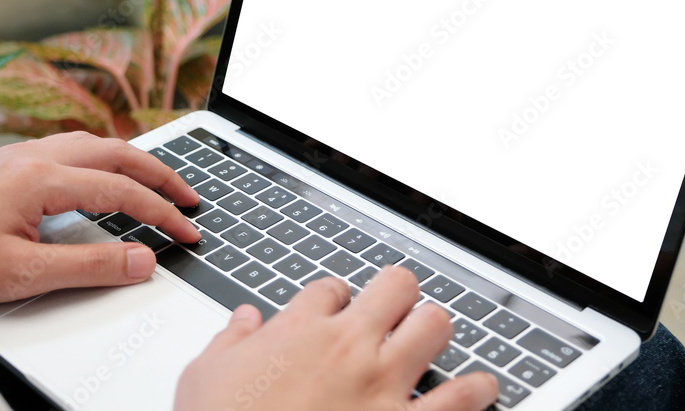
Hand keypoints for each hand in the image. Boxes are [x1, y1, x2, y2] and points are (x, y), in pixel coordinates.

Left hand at [0, 131, 200, 302]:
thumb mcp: (23, 272)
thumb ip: (90, 266)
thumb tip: (142, 260)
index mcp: (45, 178)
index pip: (124, 191)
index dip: (162, 213)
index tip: (188, 232)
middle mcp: (38, 155)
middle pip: (119, 152)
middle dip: (161, 174)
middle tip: (189, 197)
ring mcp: (23, 153)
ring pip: (96, 143)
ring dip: (134, 161)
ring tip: (157, 181)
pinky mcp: (10, 160)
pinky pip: (73, 146)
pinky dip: (105, 158)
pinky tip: (102, 175)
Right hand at [175, 265, 498, 410]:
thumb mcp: (203, 379)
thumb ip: (228, 342)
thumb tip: (244, 321)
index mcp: (300, 329)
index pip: (332, 288)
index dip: (336, 297)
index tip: (334, 311)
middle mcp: (348, 346)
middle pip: (395, 286)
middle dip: (396, 294)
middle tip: (393, 309)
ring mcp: (383, 384)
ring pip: (434, 325)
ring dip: (434, 330)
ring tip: (432, 336)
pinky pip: (460, 399)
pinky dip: (476, 390)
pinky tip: (481, 388)